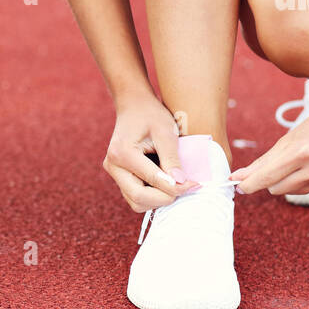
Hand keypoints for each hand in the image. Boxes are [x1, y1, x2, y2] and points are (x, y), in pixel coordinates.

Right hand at [102, 93, 198, 211]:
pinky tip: (165, 182)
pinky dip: (153, 196)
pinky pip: (135, 197)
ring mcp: (114, 173)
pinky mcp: (119, 177)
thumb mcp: (166, 132)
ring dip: (158, 199)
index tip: (195, 184)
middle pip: (138, 197)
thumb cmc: (151, 115)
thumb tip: (181, 183)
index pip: (151, 180)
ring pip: (136, 202)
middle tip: (185, 187)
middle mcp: (113, 166)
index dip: (176, 187)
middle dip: (165, 197)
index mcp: (122, 153)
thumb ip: (172, 158)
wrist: (134, 106)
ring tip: (175, 184)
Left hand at [231, 82, 308, 195]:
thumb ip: (263, 161)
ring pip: (289, 191)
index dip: (247, 184)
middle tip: (278, 162)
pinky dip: (304, 181)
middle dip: (269, 179)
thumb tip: (239, 177)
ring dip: (287, 180)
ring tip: (302, 160)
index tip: (235, 184)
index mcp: (301, 153)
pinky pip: (306, 191)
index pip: (265, 178)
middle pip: (275, 188)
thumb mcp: (289, 138)